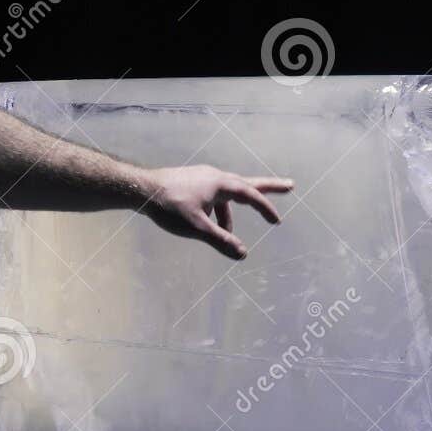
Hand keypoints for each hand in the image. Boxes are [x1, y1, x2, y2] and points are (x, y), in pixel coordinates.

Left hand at [137, 165, 293, 258]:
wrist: (141, 188)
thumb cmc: (169, 207)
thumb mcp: (197, 228)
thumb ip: (221, 240)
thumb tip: (243, 254)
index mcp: (220, 183)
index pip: (250, 195)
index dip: (265, 208)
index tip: (276, 222)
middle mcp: (215, 176)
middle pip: (248, 183)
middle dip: (269, 188)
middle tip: (291, 186)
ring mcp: (204, 177)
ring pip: (228, 193)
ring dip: (232, 212)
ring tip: (229, 233)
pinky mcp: (193, 181)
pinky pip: (214, 195)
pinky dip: (218, 210)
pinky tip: (210, 224)